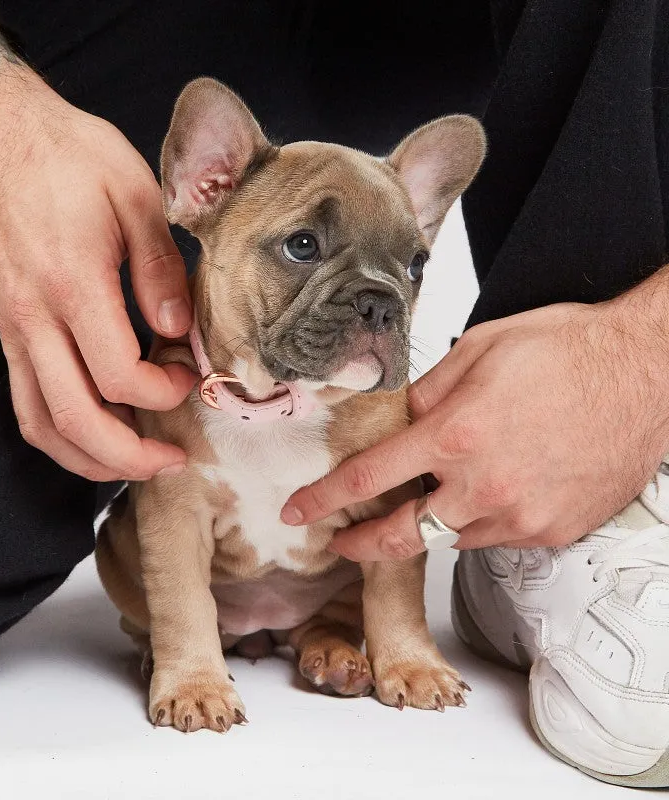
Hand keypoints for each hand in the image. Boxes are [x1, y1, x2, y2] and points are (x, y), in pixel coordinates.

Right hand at [0, 19, 195, 480]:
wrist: (0, 136)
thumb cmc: (71, 157)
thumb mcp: (136, 194)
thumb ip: (161, 268)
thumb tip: (179, 331)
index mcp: (74, 283)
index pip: (119, 376)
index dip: (163, 394)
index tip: (190, 378)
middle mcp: (36, 318)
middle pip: (77, 420)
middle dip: (130, 457)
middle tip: (172, 460)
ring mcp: (15, 330)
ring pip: (43, 425)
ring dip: (91, 460)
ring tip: (136, 464)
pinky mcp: (8, 331)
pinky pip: (27, 404)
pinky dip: (63, 435)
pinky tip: (98, 435)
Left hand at [282, 293, 668, 559]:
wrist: (645, 371)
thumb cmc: (568, 351)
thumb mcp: (480, 351)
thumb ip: (427, 392)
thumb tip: (397, 418)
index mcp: (455, 435)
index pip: (367, 478)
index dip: (324, 499)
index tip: (301, 510)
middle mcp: (484, 485)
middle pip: (400, 535)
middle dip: (361, 544)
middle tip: (341, 543)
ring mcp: (521, 514)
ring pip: (450, 539)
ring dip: (429, 525)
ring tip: (429, 502)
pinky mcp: (553, 528)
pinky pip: (498, 538)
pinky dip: (480, 522)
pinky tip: (488, 495)